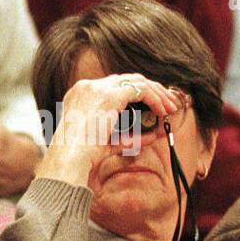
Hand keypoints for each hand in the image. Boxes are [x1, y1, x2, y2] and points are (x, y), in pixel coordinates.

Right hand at [35, 74, 182, 185]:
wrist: (69, 160)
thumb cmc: (82, 158)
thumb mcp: (107, 143)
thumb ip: (128, 137)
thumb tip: (152, 135)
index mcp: (81, 95)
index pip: (114, 86)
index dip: (136, 94)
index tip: (152, 106)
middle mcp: (87, 87)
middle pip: (126, 80)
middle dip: (151, 90)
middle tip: (167, 104)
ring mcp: (96, 88)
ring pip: (135, 81)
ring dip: (157, 93)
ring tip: (170, 107)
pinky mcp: (108, 95)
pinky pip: (140, 90)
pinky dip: (154, 98)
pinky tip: (163, 110)